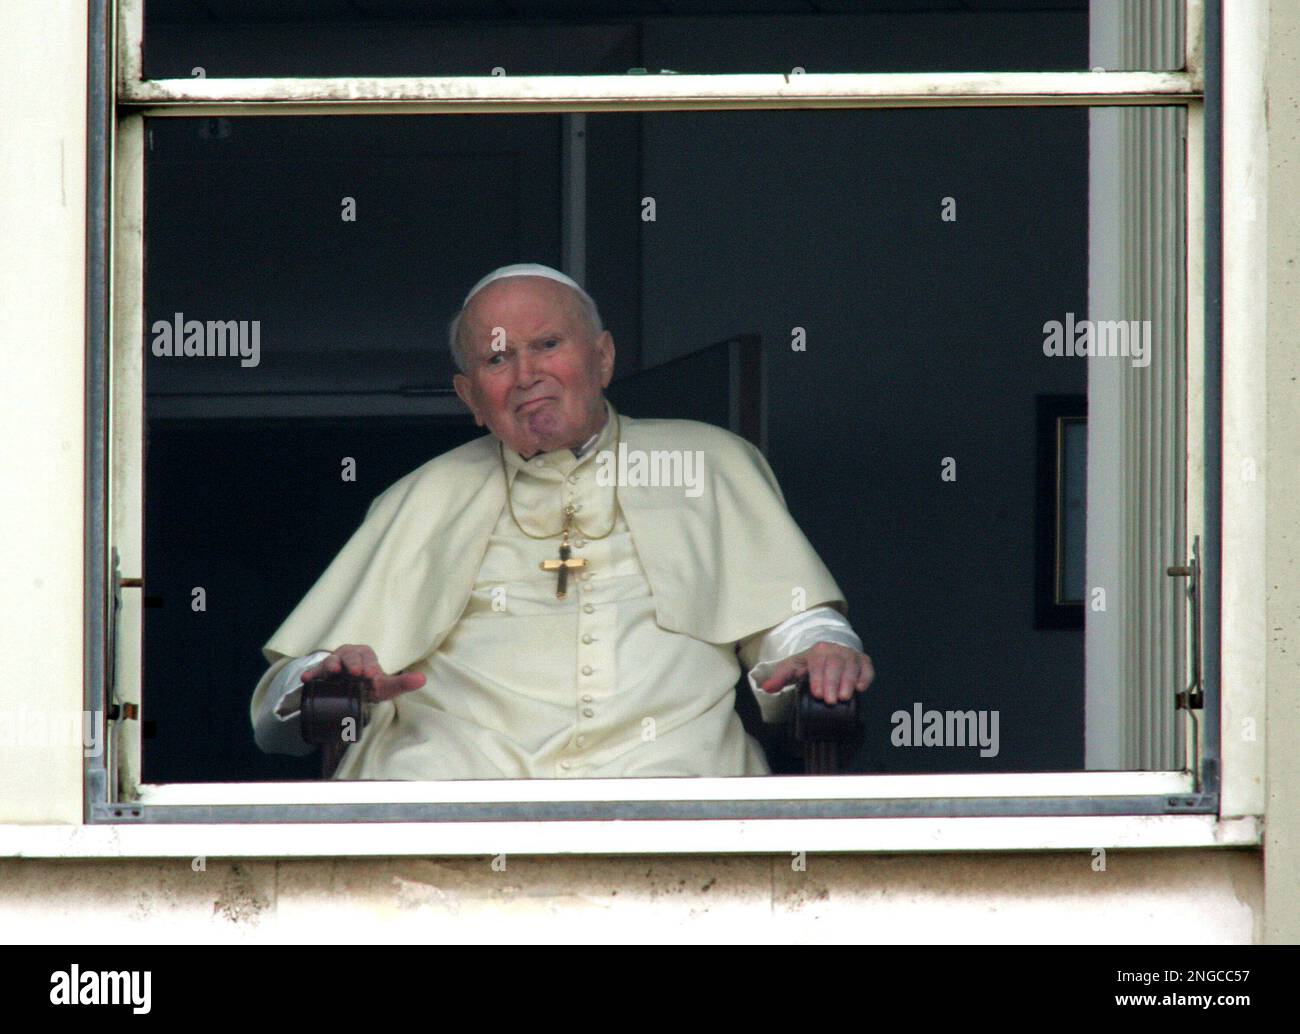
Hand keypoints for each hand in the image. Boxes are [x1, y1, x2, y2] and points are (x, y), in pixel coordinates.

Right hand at [301, 644, 426, 702]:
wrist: (348, 690)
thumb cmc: (368, 684)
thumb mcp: (385, 686)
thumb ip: (402, 683)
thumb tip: (422, 680)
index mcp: (366, 655)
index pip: (368, 657)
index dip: (370, 665)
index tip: (371, 675)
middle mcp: (349, 655)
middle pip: (350, 655)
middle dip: (353, 662)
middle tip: (356, 672)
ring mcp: (334, 663)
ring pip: (332, 660)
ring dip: (332, 664)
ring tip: (333, 671)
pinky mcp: (320, 673)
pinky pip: (315, 671)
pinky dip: (310, 673)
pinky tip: (306, 679)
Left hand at [759, 641, 873, 703]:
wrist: (832, 652)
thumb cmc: (811, 664)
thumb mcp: (794, 668)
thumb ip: (780, 678)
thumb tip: (765, 688)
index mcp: (817, 651)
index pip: (818, 663)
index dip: (818, 678)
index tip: (817, 694)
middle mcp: (835, 650)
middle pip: (835, 665)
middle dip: (833, 683)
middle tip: (831, 701)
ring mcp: (851, 655)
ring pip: (851, 666)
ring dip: (849, 682)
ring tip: (845, 698)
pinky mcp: (864, 661)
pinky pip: (867, 668)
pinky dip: (865, 677)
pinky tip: (861, 688)